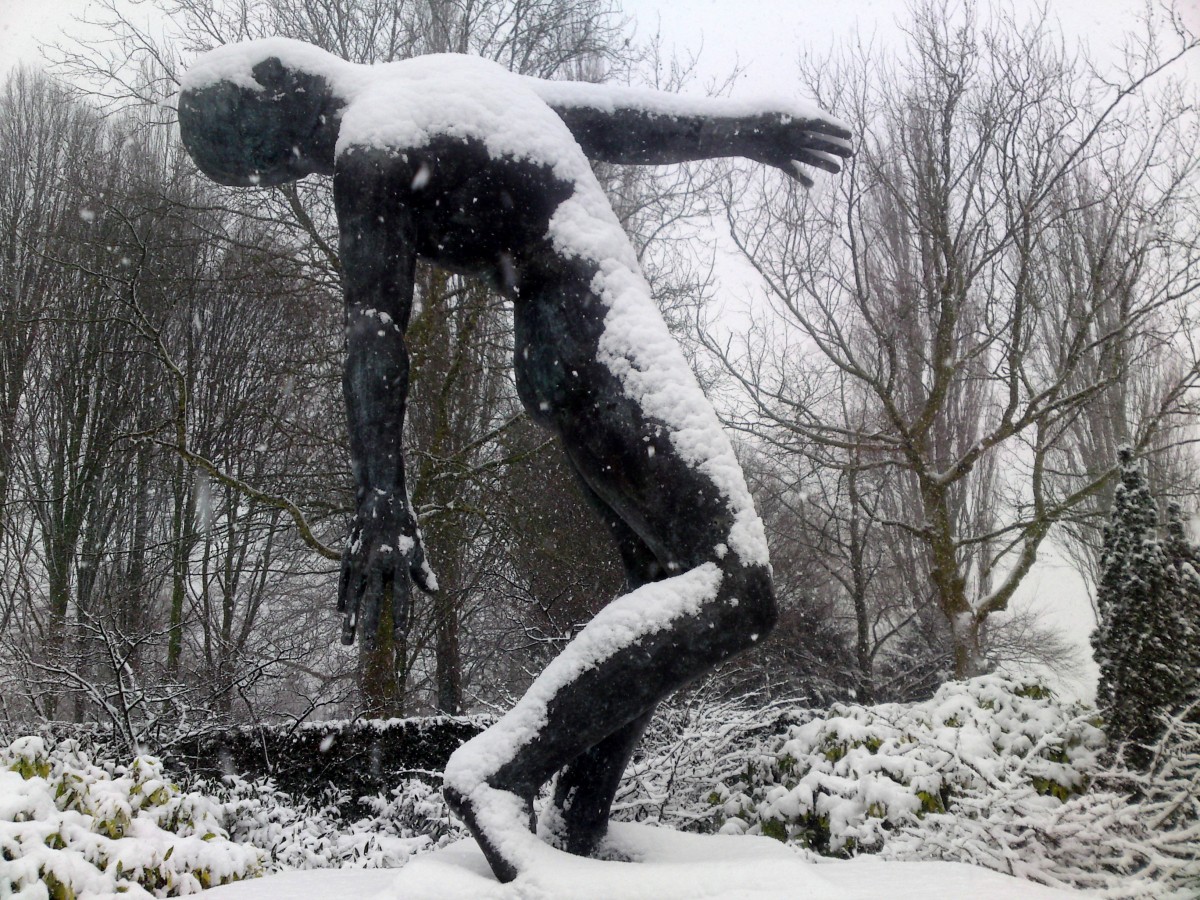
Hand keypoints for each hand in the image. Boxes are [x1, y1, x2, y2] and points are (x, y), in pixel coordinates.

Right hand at [338, 492, 437, 646]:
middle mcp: (378, 563)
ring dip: (351, 620)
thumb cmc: (404, 526)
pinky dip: (342, 598)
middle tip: (369, 649)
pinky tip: (342, 614)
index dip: (401, 619)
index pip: (400, 597)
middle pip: (374, 601)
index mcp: (399, 562)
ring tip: (348, 641)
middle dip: (371, 627)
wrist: (380, 499)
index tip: (400, 640)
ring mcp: (360, 560)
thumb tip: (434, 595)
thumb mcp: (417, 547)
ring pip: (354, 596)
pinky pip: (344, 581)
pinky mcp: (348, 554)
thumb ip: (422, 572)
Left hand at [747, 112, 853, 187]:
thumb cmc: (768, 116)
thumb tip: (844, 131)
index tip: (850, 134)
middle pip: (820, 142)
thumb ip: (819, 122)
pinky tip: (812, 185)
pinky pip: (793, 171)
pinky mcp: (778, 161)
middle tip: (851, 153)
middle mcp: (795, 133)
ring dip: (825, 163)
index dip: (837, 129)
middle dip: (835, 147)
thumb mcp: (798, 115)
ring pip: (811, 157)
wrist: (741, 129)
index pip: (823, 123)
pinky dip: (802, 178)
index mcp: (799, 118)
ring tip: (838, 170)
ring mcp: (787, 148)